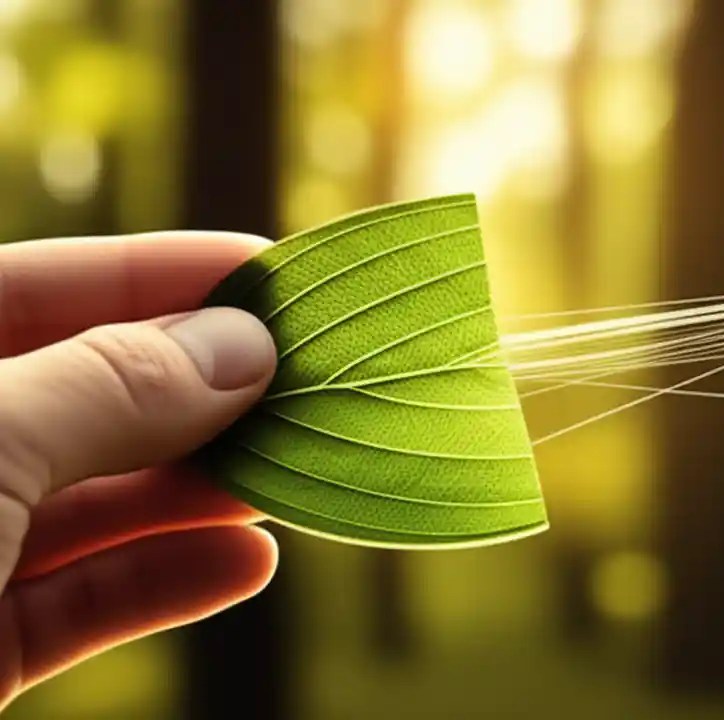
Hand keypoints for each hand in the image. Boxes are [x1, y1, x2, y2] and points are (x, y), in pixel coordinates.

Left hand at [0, 232, 277, 707]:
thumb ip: (105, 391)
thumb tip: (239, 341)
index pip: (30, 287)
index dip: (154, 273)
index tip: (270, 273)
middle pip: (73, 397)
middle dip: (195, 392)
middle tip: (310, 384)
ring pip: (82, 504)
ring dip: (196, 491)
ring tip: (295, 472)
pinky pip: (72, 604)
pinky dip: (160, 584)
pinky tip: (242, 562)